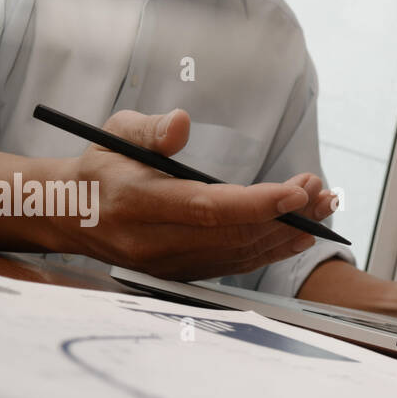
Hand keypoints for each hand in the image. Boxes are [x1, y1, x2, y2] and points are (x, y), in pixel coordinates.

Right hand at [52, 108, 329, 279]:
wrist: (73, 216)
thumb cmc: (103, 166)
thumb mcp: (115, 133)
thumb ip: (149, 129)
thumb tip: (181, 124)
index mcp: (137, 203)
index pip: (206, 209)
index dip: (256, 204)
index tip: (296, 192)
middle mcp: (155, 242)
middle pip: (233, 234)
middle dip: (285, 215)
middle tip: (321, 191)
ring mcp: (170, 264)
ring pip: (241, 253)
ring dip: (288, 232)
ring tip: (323, 207)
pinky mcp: (183, 273)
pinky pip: (235, 263)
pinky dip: (271, 248)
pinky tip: (300, 232)